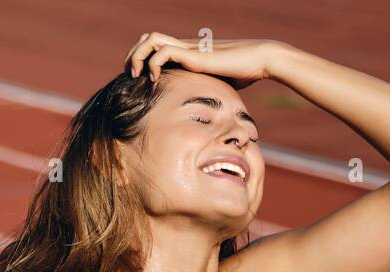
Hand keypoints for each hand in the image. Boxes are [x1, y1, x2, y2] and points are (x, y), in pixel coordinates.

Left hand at [124, 32, 279, 87]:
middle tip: (131, 76)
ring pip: (150, 39)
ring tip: (136, 76)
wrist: (259, 60)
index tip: (138, 79)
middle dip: (133, 55)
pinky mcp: (192, 54)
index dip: (141, 58)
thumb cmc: (244, 74)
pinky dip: (152, 65)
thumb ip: (205, 91)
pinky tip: (154, 80)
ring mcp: (188, 48)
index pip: (155, 46)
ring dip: (137, 57)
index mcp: (187, 52)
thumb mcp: (217, 85)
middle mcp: (184, 46)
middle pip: (147, 38)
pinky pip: (163, 52)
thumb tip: (204, 115)